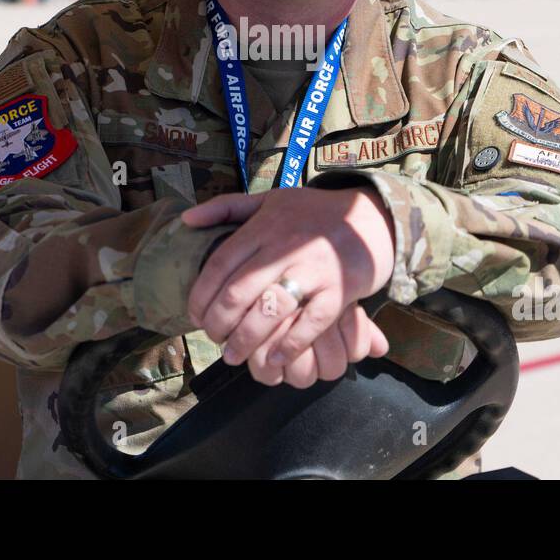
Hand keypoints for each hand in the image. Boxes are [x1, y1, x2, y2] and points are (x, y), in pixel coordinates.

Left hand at [182, 186, 396, 387]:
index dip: (202, 295)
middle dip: (219, 323)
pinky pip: (309, 324)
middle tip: (214, 339)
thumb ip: (228, 207)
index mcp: (265, 226)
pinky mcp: (340, 290)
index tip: (195, 316)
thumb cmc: (315, 212)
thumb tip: (186, 220)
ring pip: (270, 310)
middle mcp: (286, 246)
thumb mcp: (271, 200)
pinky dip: (288, 346)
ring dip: (247, 340)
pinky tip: (274, 359)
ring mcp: (314, 269)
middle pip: (240, 291)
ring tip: (235, 356)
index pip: (221, 264)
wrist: (372, 218)